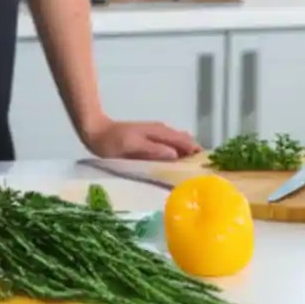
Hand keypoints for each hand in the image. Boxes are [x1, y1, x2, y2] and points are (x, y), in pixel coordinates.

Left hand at [82, 116, 201, 160]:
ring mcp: (157, 133)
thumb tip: (175, 154)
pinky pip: (171, 143)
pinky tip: (177, 163)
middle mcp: (163, 130)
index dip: (198, 152)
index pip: (186, 141)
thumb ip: (153, 150)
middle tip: (202, 173)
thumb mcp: (132, 147)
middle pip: (186, 141)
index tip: (208, 166)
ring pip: (180, 142)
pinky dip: (178, 151)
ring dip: (187, 153)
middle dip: (195, 154)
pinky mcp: (152, 137)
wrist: (96, 131)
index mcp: (160, 132)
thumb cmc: (112, 142)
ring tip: (192, 171)